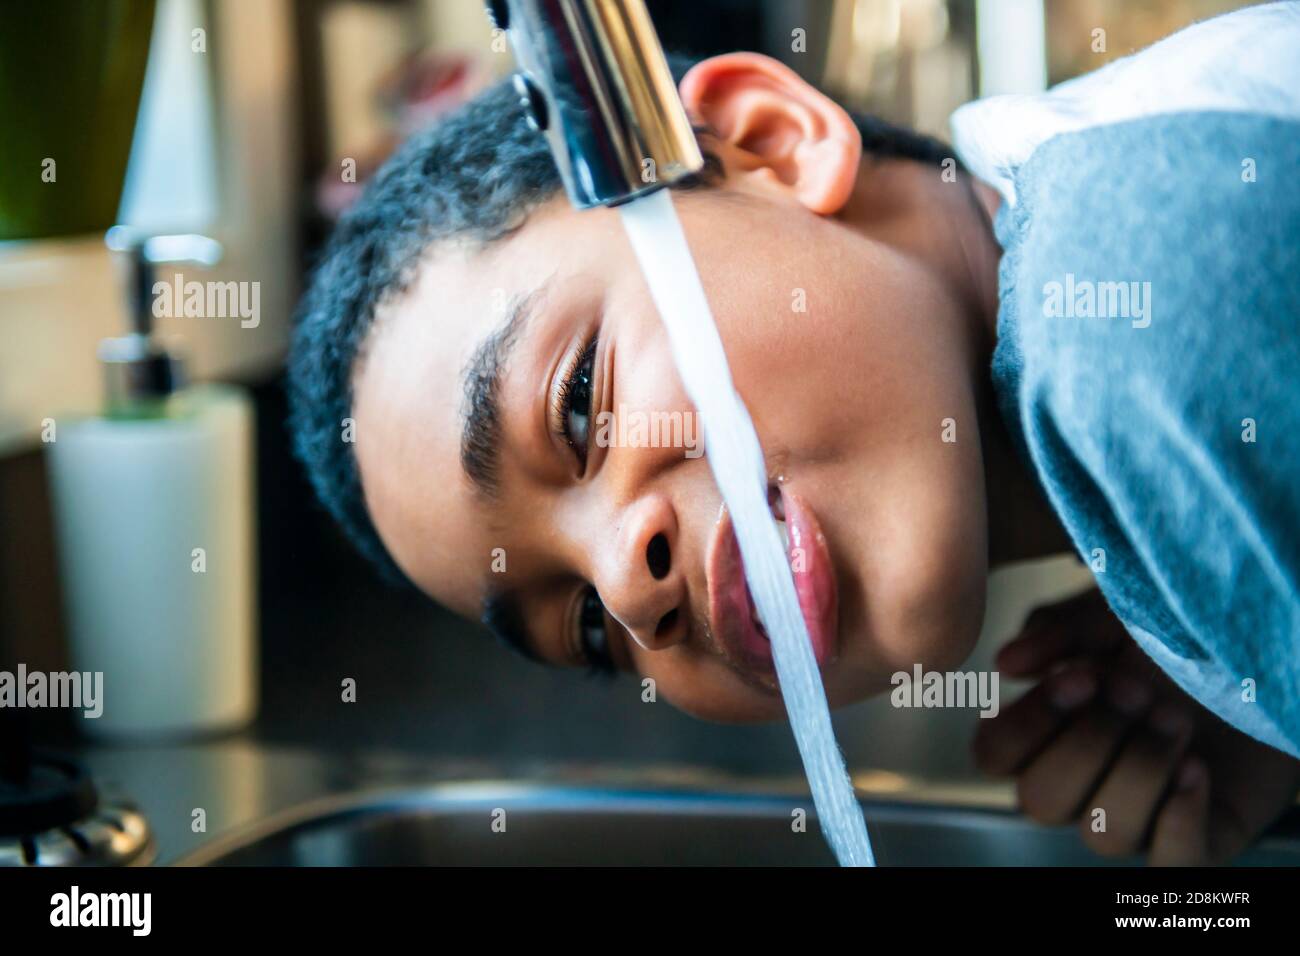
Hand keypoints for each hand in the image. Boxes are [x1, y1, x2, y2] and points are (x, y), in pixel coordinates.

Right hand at [974, 588, 1299, 863]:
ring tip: (1177, 721)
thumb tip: (1005, 664)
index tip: (1078, 679)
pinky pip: (1170, 863)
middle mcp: (1084, 781)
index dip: (1026, 726)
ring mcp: (1139, 815)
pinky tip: (1197, 769)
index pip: (995, 756)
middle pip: (1041, 802)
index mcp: (1050, 730)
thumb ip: (1057, 632)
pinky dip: (1179, 819)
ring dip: (1139, 771)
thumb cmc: (1180, 635)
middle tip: (1137, 692)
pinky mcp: (1199, 839)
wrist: (1264, 652)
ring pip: (1103, 835)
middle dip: (1090, 743)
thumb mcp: (1114, 615)